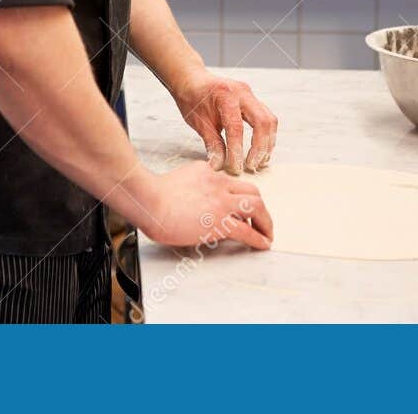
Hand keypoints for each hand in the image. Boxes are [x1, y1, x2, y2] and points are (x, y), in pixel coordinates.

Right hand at [137, 162, 272, 249]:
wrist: (149, 200)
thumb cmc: (153, 195)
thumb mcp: (178, 178)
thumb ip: (191, 183)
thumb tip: (193, 197)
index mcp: (207, 173)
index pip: (232, 183)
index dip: (239, 197)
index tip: (242, 209)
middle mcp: (219, 184)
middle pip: (251, 191)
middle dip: (260, 207)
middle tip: (261, 220)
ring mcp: (221, 202)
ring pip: (256, 207)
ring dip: (265, 221)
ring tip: (267, 233)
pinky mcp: (219, 221)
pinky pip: (246, 230)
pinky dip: (258, 238)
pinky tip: (263, 244)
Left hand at [170, 67, 277, 173]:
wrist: (192, 79)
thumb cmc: (192, 98)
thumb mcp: (199, 123)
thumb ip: (212, 144)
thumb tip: (219, 165)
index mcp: (225, 96)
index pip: (236, 128)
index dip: (237, 150)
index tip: (236, 167)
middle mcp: (242, 92)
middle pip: (262, 122)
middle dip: (260, 147)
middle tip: (252, 166)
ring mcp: (250, 94)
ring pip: (269, 120)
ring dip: (267, 142)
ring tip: (259, 161)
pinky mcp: (253, 99)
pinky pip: (267, 117)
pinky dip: (266, 135)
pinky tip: (261, 149)